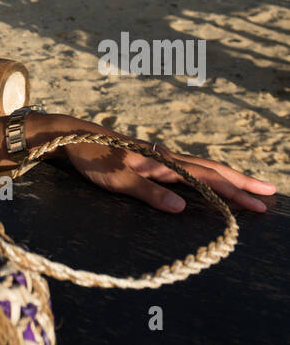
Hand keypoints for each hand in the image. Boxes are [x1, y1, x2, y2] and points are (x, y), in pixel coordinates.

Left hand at [43, 115, 276, 214]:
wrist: (73, 137)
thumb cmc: (94, 158)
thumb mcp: (118, 179)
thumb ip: (149, 192)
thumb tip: (181, 207)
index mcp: (165, 162)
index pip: (209, 177)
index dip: (235, 190)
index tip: (260, 202)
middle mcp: (168, 158)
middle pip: (213, 171)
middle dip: (242, 183)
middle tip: (270, 195)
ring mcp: (160, 159)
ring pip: (203, 170)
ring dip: (227, 180)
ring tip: (249, 190)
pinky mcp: (151, 161)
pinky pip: (188, 171)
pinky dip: (206, 178)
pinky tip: (210, 185)